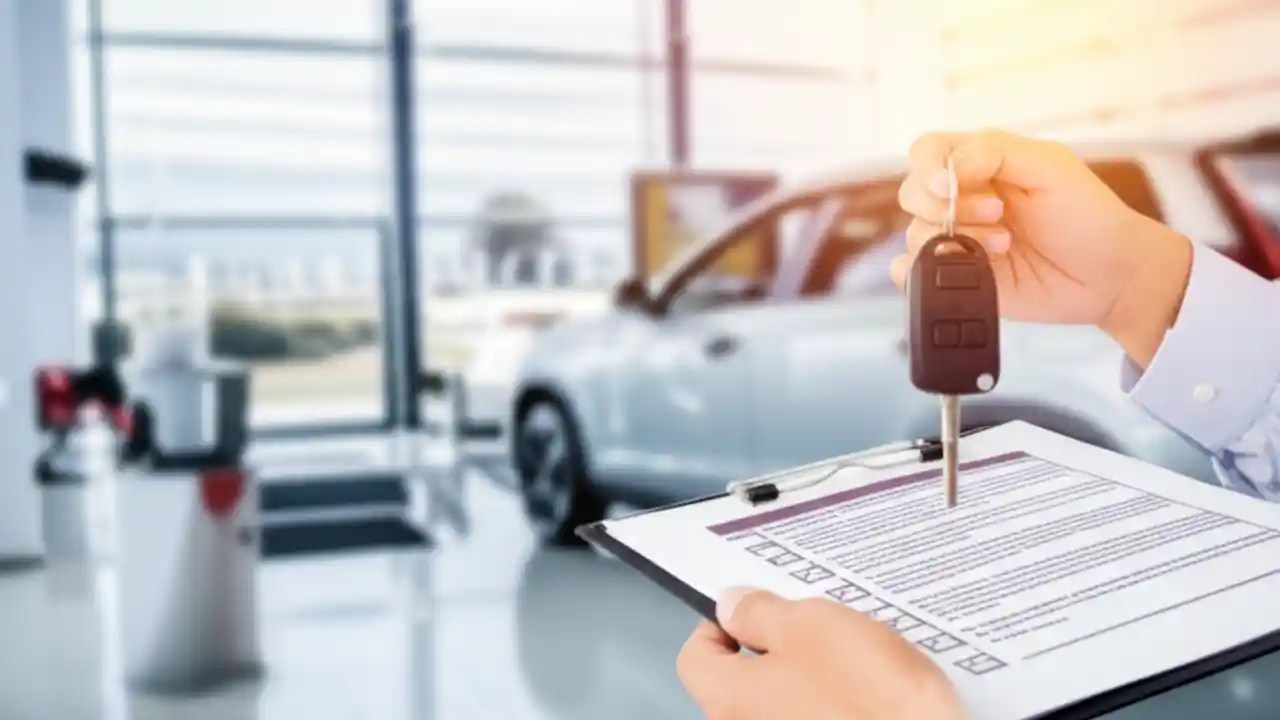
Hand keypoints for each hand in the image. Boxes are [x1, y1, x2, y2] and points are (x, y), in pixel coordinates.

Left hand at [677, 588, 963, 719]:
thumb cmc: (871, 700)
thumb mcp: (810, 626)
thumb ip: (760, 614)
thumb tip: (731, 605)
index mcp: (730, 700)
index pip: (695, 658)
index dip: (718, 625)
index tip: (748, 608)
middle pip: (740, 681)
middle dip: (774, 647)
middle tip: (816, 624)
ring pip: (784, 700)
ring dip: (811, 674)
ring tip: (858, 655)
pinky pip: (817, 715)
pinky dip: (837, 701)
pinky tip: (874, 688)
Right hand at [891, 129, 1192, 367]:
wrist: (1111, 275)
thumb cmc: (1088, 215)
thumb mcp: (1049, 165)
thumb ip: (994, 152)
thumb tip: (945, 172)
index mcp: (981, 162)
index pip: (926, 151)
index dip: (929, 167)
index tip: (951, 185)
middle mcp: (963, 198)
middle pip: (912, 192)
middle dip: (945, 206)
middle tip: (997, 214)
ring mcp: (959, 238)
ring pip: (915, 232)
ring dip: (956, 239)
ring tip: (1004, 244)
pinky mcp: (958, 276)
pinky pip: (911, 272)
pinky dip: (920, 270)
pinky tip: (963, 267)